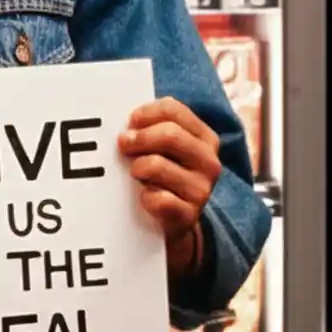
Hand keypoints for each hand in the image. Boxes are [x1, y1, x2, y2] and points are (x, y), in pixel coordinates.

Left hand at [117, 97, 221, 278]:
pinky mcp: (189, 214)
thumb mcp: (165, 149)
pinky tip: (145, 198)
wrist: (173, 221)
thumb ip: (153, 128)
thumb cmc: (163, 176)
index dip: (146, 113)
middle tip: (122, 144)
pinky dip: (144, 197)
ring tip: (136, 174)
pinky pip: (157, 198)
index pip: (173, 110)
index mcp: (205, 138)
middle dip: (137, 138)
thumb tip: (126, 121)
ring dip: (137, 168)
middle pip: (168, 135)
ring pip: (156, 165)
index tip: (130, 122)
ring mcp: (202, 189)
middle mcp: (209, 162)